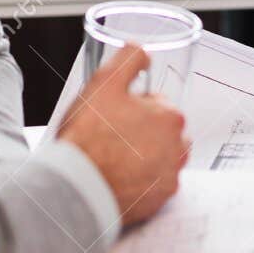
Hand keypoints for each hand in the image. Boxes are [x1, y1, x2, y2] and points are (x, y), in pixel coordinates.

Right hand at [58, 44, 188, 226]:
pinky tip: (118, 178)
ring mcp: (170, 176)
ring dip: (144, 156)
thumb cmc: (87, 138)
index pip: (157, 105)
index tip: (114, 117)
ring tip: (114, 159)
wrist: (75, 187)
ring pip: (160, 158)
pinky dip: (141, 181)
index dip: (132, 108)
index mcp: (170, 117)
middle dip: (142, 132)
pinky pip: (154, 185)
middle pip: (162, 132)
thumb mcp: (104, 83)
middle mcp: (178, 147)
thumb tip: (143, 52)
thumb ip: (128, 60)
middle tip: (111, 138)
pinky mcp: (160, 200)